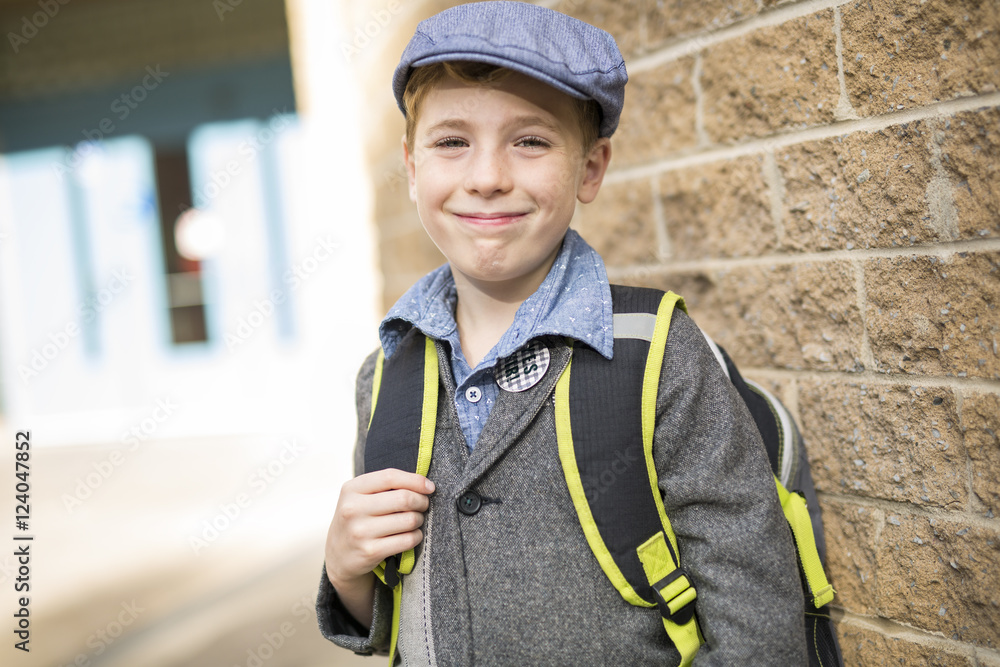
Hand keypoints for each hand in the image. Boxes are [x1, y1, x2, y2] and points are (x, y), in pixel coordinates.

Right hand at [324, 469, 434, 625]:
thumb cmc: (358, 519)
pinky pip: (407, 540)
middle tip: (424, 505)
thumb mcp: (360, 497)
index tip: (429, 487)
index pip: (390, 477)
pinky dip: (416, 536)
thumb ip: (385, 486)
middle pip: (403, 498)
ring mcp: (360, 532)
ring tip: (415, 521)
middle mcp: (353, 509)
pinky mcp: (370, 551)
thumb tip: (424, 485)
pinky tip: (412, 535)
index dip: (415, 480)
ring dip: (419, 520)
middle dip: (421, 501)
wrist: (339, 556)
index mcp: (351, 489)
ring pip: (409, 520)